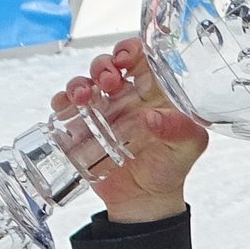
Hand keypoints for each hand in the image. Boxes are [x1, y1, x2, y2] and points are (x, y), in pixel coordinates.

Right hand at [48, 39, 208, 222]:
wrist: (145, 199)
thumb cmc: (170, 166)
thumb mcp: (188, 147)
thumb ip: (180, 130)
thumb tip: (152, 118)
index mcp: (155, 92)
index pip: (142, 58)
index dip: (131, 49)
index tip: (125, 58)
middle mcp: (127, 96)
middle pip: (108, 64)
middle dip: (103, 65)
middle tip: (108, 80)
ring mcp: (102, 110)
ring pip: (84, 82)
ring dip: (80, 82)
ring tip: (83, 96)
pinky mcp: (83, 125)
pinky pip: (65, 106)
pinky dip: (61, 101)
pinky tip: (66, 105)